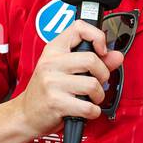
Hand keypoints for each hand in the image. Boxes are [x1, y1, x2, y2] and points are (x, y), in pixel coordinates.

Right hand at [18, 20, 123, 137]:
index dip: (97, 36)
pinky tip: (85, 110)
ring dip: (98, 96)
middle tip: (96, 82)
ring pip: (93, 84)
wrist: (26, 114)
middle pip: (92, 59)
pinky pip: (88, 107)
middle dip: (102, 75)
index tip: (101, 51)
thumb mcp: (65, 71)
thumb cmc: (46, 91)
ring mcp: (51, 83)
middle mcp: (50, 63)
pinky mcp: (55, 103)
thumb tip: (117, 56)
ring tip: (89, 98)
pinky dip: (93, 112)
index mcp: (53, 50)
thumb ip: (95, 62)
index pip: (79, 28)